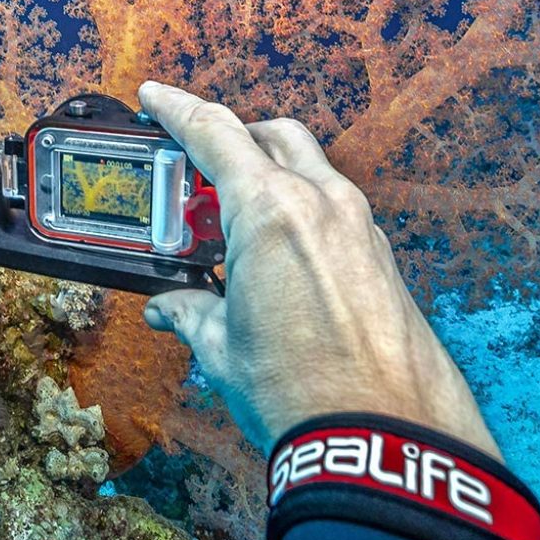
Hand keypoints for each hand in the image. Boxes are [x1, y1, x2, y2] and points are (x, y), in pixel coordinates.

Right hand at [138, 81, 499, 458]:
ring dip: (270, 175)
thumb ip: (190, 312)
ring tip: (235, 223)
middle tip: (197, 168)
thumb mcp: (223, 347)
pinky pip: (335, 208)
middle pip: (271, 136)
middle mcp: (321, 203)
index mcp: (270, 212)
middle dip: (232, 138)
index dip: (176, 109)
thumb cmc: (299, 391)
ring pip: (309, 168)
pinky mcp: (382, 256)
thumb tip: (169, 308)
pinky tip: (279, 256)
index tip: (155, 98)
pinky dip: (301, 210)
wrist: (385, 441)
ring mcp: (360, 227)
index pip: (214, 133)